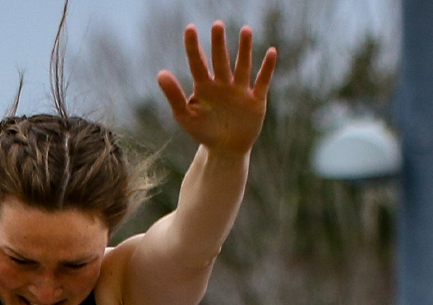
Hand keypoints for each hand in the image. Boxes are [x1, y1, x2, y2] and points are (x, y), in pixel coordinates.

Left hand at [156, 22, 277, 155]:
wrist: (225, 150)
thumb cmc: (203, 132)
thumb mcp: (185, 116)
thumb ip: (174, 96)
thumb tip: (161, 73)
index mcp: (204, 86)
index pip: (197, 62)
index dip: (193, 46)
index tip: (190, 28)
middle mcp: (222, 83)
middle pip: (220, 59)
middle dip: (219, 43)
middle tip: (217, 25)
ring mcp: (240, 90)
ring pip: (242, 65)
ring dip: (244, 49)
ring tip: (245, 30)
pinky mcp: (255, 99)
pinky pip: (262, 81)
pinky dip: (267, 68)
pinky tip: (271, 52)